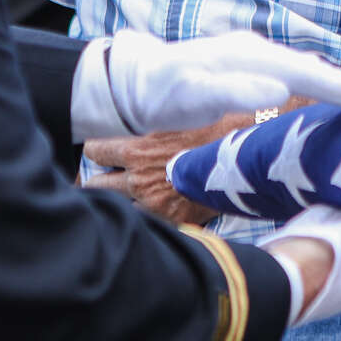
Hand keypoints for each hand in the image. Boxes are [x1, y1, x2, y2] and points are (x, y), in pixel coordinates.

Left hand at [83, 127, 221, 225]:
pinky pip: (148, 220)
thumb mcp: (179, 120)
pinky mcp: (170, 220)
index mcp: (136, 151)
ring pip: (118, 206)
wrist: (246, 161)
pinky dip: (151, 215)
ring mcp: (152, 204)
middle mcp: (138, 180)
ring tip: (136, 193)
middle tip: (112, 177)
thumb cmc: (217, 132)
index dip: (99, 151)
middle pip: (96, 184)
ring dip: (124, 200)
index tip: (104, 152)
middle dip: (103, 180)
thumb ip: (152, 130)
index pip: (94, 151)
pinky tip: (161, 206)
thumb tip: (139, 126)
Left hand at [106, 31, 340, 134]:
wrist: (134, 82)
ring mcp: (251, 55)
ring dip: (331, 84)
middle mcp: (255, 49)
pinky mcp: (245, 65)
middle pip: (310, 67)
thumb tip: (279, 89)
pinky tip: (321, 93)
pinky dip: (312, 83)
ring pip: (301, 68)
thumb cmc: (162, 92)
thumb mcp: (191, 94)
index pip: (306, 73)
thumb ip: (232, 91)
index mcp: (249, 55)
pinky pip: (289, 73)